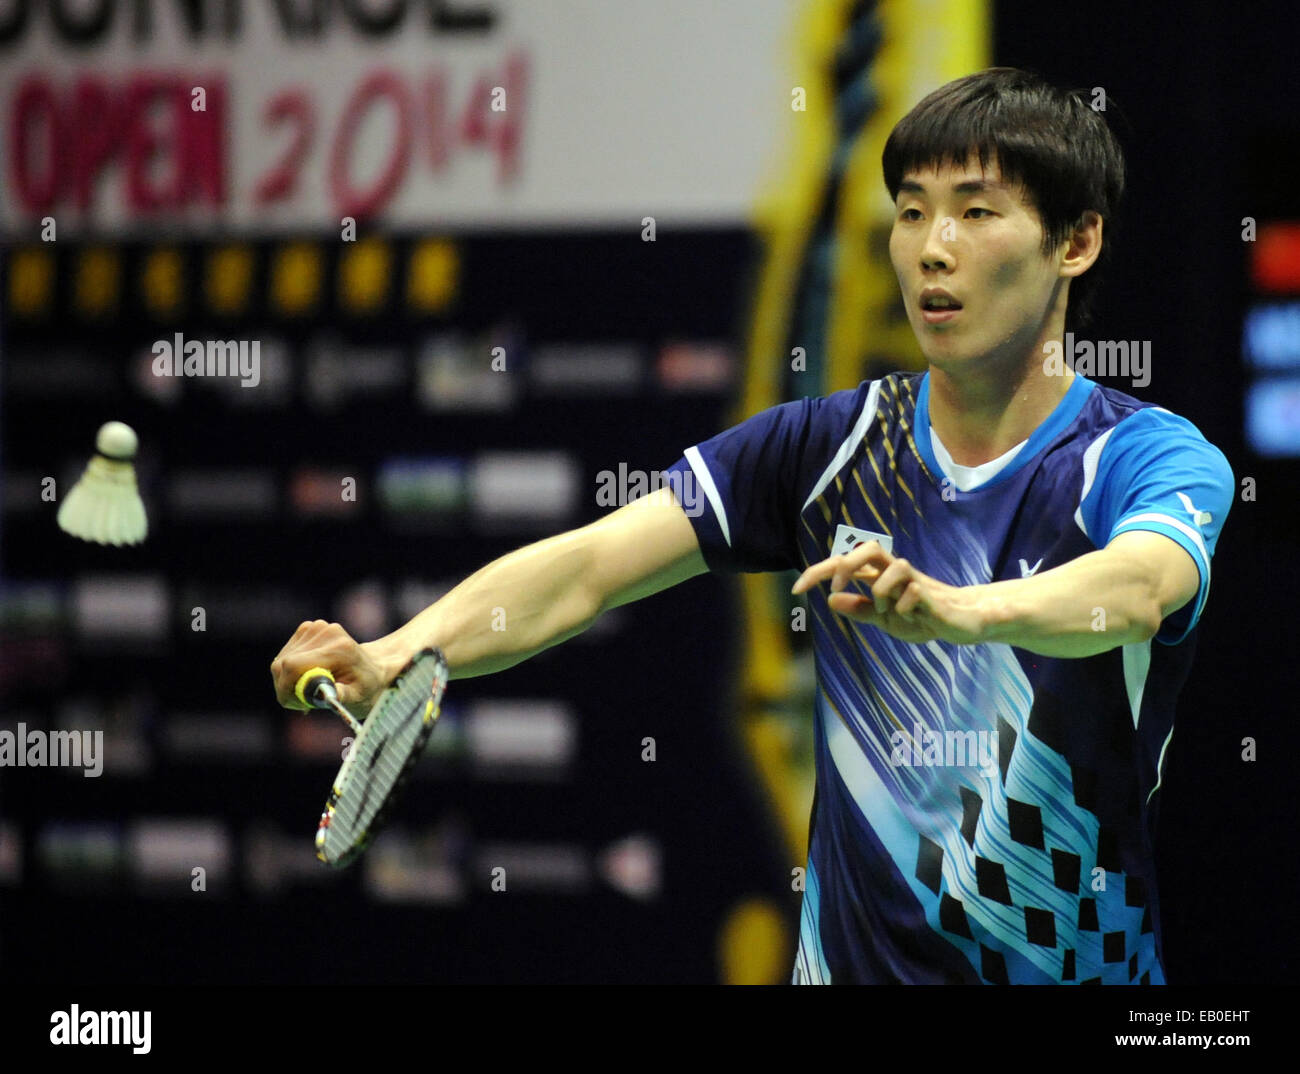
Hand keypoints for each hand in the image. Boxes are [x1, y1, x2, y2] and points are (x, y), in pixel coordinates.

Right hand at [270, 620, 389, 719]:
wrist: (373, 668)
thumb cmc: (366, 687)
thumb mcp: (358, 697)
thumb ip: (340, 694)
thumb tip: (322, 694)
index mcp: (339, 649)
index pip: (294, 665)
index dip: (287, 688)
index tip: (299, 705)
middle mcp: (326, 633)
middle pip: (283, 665)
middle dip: (288, 688)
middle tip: (304, 703)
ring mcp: (315, 627)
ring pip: (281, 662)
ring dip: (288, 682)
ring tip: (310, 691)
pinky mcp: (307, 629)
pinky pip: (285, 656)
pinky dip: (291, 672)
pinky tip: (308, 678)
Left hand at [791, 541, 988, 645]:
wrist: (960, 622)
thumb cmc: (920, 617)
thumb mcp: (884, 619)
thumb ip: (860, 610)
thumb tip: (831, 600)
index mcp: (878, 576)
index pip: (845, 563)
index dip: (818, 572)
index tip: (796, 589)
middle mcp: (894, 572)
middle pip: (868, 548)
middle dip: (847, 564)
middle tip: (836, 588)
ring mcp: (914, 580)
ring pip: (894, 565)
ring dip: (882, 591)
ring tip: (887, 611)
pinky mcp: (932, 593)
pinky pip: (913, 592)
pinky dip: (904, 606)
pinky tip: (910, 617)